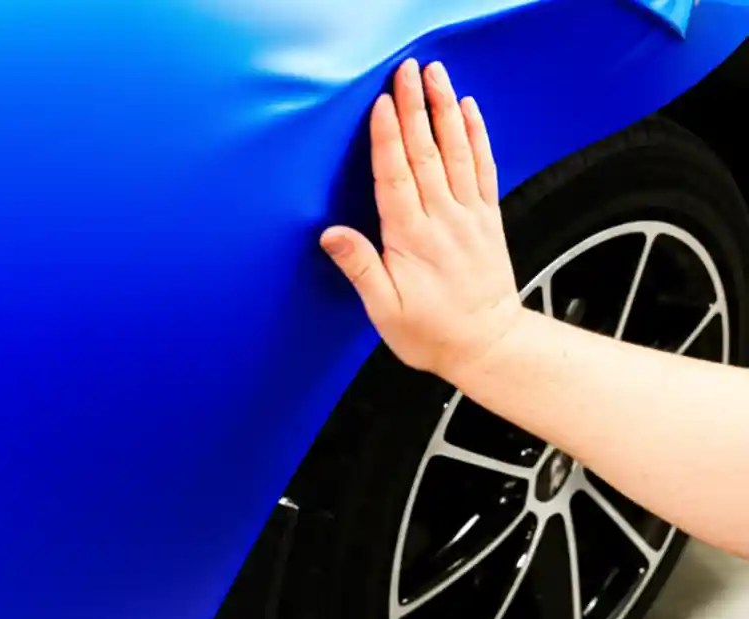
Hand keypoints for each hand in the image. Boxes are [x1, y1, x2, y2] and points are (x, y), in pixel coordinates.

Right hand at [321, 58, 522, 380]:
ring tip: (435, 75)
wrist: (488, 345)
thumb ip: (360, 268)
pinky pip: (483, 166)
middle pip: (425, 153)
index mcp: (411, 238)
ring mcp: (468, 214)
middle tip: (406, 72)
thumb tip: (332, 235)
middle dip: (414, 108)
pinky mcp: (486, 216)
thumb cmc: (430, 332)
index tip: (382, 105)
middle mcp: (442, 219)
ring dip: (444, 109)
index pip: (396, 178)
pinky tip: (468, 109)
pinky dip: (476, 134)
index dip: (387, 139)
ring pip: (455, 151)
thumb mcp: (384, 310)